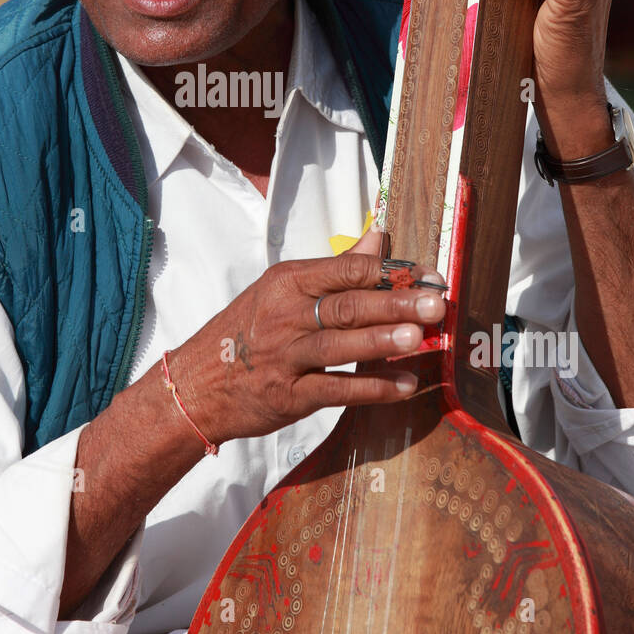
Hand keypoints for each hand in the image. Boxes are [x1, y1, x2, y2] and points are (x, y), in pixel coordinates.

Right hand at [166, 225, 446, 447]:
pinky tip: (403, 386)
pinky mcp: (287, 395)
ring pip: (340, 345)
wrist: (196, 385)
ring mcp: (285, 356)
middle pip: (346, 305)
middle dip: (395, 303)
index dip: (391, 272)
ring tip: (420, 338)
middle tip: (436, 304)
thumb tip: (379, 238)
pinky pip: (335, 390)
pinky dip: (370, 388)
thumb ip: (336, 268)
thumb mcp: (282, 290)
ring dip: (382, 341)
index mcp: (287, 281)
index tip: (430, 276)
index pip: (345, 269)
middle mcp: (285, 315)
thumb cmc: (247, 332)